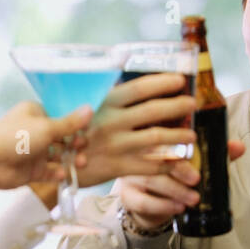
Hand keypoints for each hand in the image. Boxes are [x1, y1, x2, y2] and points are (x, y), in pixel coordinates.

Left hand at [0, 101, 90, 188]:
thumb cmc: (17, 137)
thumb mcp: (47, 127)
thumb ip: (70, 123)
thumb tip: (90, 109)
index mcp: (36, 114)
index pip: (60, 118)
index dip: (75, 124)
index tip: (89, 129)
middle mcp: (35, 132)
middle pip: (61, 138)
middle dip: (75, 143)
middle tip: (84, 147)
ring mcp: (33, 152)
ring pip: (57, 156)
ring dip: (70, 160)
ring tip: (81, 163)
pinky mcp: (31, 171)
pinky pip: (49, 172)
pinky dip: (57, 174)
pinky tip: (63, 175)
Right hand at [76, 72, 197, 186]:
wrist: (57, 164)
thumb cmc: (75, 133)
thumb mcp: (87, 109)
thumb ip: (111, 100)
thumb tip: (141, 87)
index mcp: (105, 103)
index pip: (139, 88)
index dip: (162, 82)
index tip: (180, 80)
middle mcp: (111, 122)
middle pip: (152, 111)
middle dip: (177, 106)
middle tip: (192, 104)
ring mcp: (116, 145)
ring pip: (156, 138)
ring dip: (179, 136)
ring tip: (191, 135)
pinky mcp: (118, 167)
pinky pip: (150, 165)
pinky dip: (168, 164)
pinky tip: (178, 161)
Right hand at [117, 140, 245, 228]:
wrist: (146, 201)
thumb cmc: (170, 175)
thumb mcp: (191, 162)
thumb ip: (212, 154)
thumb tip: (238, 147)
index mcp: (154, 138)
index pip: (163, 132)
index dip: (177, 136)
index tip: (194, 143)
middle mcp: (138, 152)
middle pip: (155, 156)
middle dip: (178, 167)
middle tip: (196, 179)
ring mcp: (130, 174)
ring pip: (151, 179)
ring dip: (174, 189)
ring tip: (193, 198)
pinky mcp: (128, 196)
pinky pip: (143, 201)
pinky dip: (163, 205)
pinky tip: (178, 208)